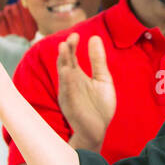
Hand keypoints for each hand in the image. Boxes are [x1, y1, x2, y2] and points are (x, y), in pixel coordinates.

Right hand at [57, 34, 116, 150]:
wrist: (98, 129)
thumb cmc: (99, 105)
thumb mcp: (102, 78)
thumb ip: (98, 60)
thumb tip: (94, 37)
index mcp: (76, 76)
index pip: (71, 57)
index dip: (71, 46)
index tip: (76, 34)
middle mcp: (69, 83)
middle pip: (64, 63)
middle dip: (65, 51)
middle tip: (68, 38)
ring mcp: (68, 94)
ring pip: (63, 76)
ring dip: (62, 62)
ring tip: (63, 48)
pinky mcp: (71, 105)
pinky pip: (67, 92)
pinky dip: (67, 82)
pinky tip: (67, 71)